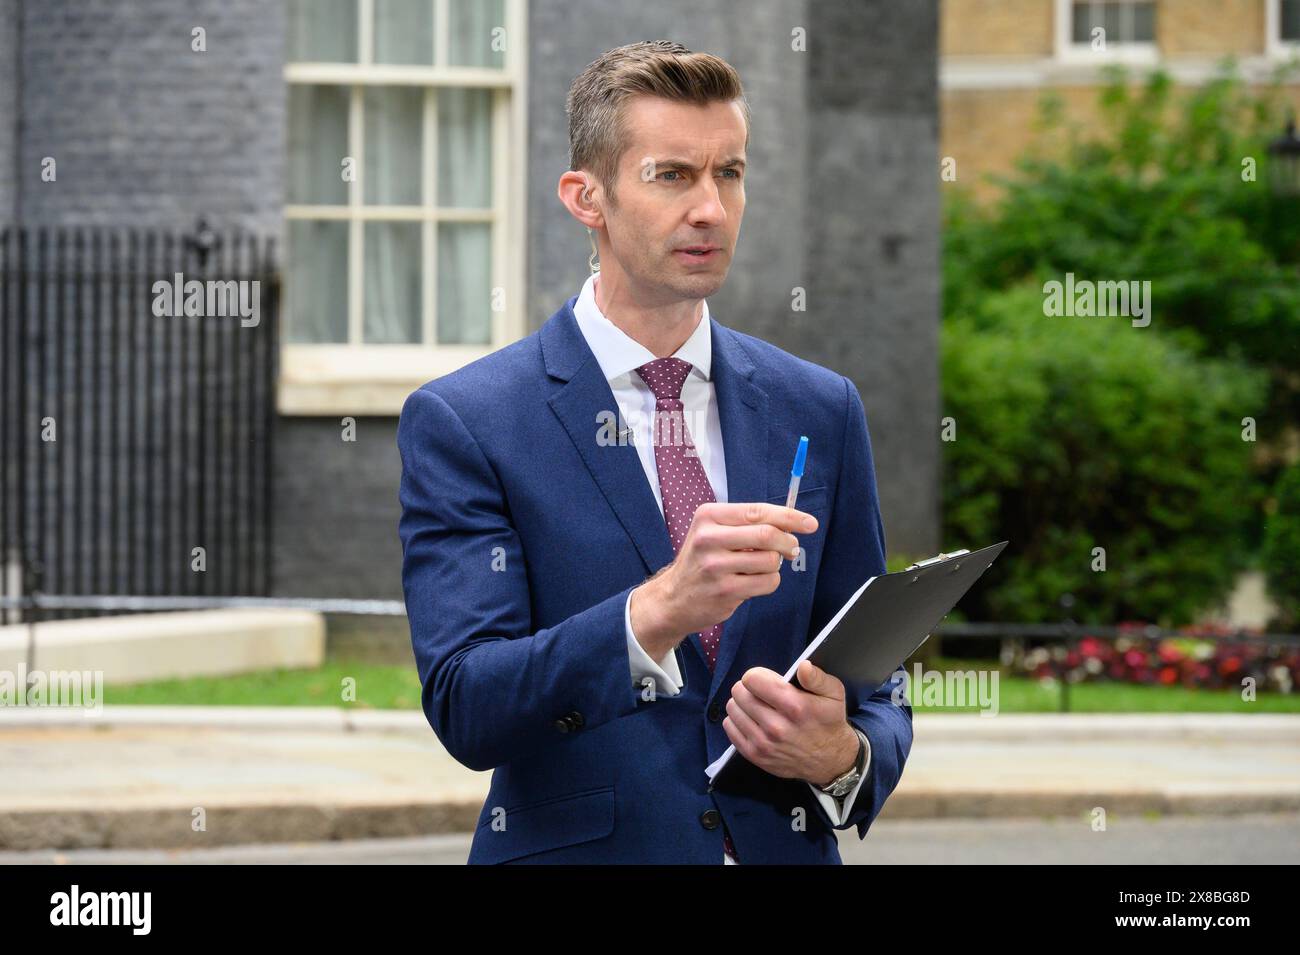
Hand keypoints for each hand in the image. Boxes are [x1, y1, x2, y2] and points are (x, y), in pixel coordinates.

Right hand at [629, 503, 816, 659]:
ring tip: (760, 569)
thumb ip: (748, 525)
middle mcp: (708, 538)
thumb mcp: (714, 532)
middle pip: (767, 534)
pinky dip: (769, 582)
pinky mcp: (725, 591)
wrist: (674, 598)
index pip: (757, 511)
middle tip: (792, 548)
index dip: (789, 516)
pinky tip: (752, 583)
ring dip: (775, 566)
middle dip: (788, 542)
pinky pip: (767, 583)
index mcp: (708, 516)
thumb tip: (793, 525)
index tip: (810, 523)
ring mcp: (715, 566)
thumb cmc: (701, 561)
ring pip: (770, 561)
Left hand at [722, 660, 858, 786]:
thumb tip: (803, 666)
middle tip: (760, 692)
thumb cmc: (829, 721)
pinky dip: (736, 719)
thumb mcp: (834, 694)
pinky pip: (730, 728)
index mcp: (794, 707)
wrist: (830, 760)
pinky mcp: (755, 755)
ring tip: (755, 705)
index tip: (766, 680)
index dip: (758, 675)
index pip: (753, 679)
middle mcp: (776, 727)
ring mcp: (763, 743)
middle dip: (748, 688)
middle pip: (740, 693)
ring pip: (733, 709)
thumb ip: (817, 678)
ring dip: (741, 703)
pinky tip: (750, 719)